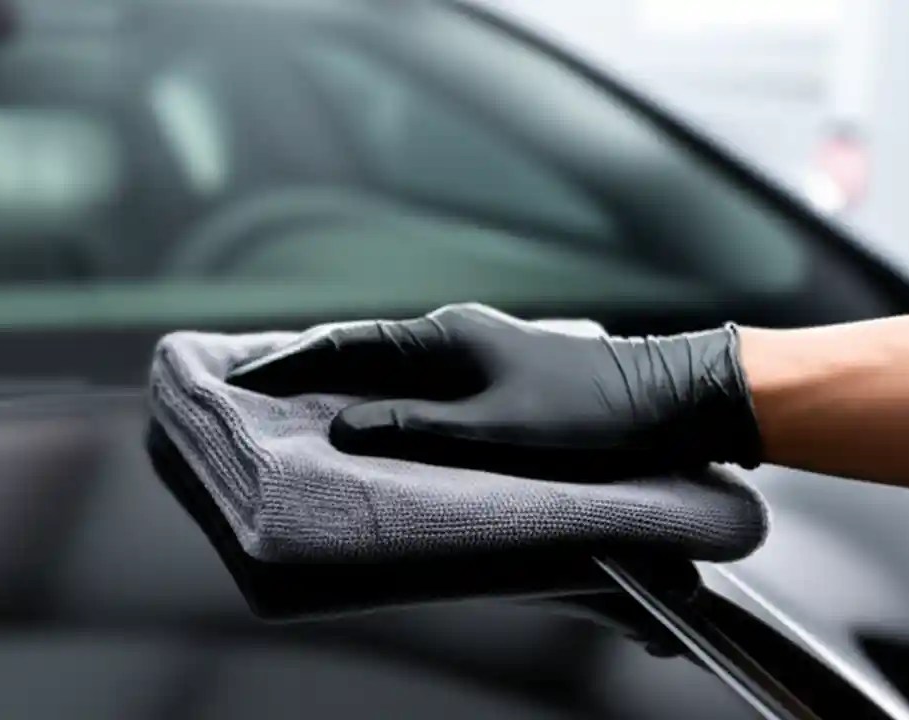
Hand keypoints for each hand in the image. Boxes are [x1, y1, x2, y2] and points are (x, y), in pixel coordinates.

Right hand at [230, 303, 761, 478]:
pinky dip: (377, 391)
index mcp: (445, 337)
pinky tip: (367, 413)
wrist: (663, 397)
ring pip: (385, 362)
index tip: (245, 377)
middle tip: (253, 389)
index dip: (292, 361)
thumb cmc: (586, 414)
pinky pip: (414, 376)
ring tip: (293, 404)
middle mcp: (451, 333)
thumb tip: (342, 427)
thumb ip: (414, 426)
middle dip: (304, 367)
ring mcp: (471, 348)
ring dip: (339, 381)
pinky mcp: (488, 370)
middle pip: (359, 348)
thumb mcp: (495, 430)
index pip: (348, 345)